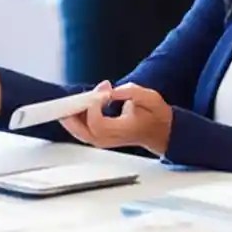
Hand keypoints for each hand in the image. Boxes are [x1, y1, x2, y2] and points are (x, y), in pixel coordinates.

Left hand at [58, 82, 173, 155]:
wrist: (160, 132)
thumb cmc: (155, 116)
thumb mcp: (150, 98)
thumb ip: (131, 92)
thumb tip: (112, 90)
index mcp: (122, 131)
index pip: (97, 123)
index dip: (94, 107)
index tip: (102, 93)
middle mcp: (110, 139)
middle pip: (81, 131)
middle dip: (73, 113)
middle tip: (72, 97)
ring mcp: (104, 141)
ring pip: (79, 132)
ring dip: (73, 114)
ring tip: (77, 99)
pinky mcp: (100, 138)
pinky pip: (82, 131)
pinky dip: (77, 118)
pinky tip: (81, 104)